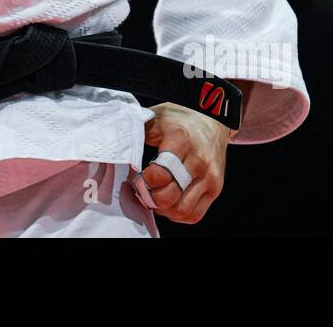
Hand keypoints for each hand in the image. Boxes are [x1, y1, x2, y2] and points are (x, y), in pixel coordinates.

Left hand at [134, 102, 233, 223]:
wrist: (211, 120)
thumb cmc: (178, 120)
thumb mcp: (155, 118)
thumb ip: (136, 133)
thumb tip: (116, 148)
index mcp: (181, 140)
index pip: (160, 174)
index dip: (145, 180)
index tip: (140, 175)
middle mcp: (198, 161)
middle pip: (170, 196)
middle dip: (151, 197)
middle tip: (144, 189)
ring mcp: (210, 177)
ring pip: (182, 210)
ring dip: (164, 209)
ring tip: (156, 196)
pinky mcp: (216, 189)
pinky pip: (194, 214)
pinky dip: (178, 214)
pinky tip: (170, 202)